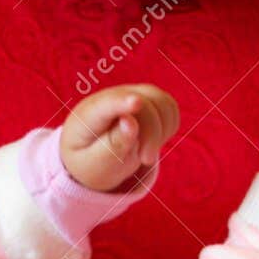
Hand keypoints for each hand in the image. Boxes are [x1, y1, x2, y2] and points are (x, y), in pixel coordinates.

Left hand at [60, 83, 180, 191]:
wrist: (94, 155)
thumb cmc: (92, 162)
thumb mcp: (96, 165)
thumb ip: (112, 146)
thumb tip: (130, 122)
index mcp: (88, 115)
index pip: (106, 104)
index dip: (122, 102)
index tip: (135, 103)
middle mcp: (111, 97)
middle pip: (143, 105)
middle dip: (151, 134)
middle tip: (146, 159)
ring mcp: (131, 94)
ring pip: (161, 102)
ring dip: (162, 131)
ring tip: (145, 153)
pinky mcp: (148, 98)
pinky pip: (169, 107)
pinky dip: (169, 126)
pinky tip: (155, 142)